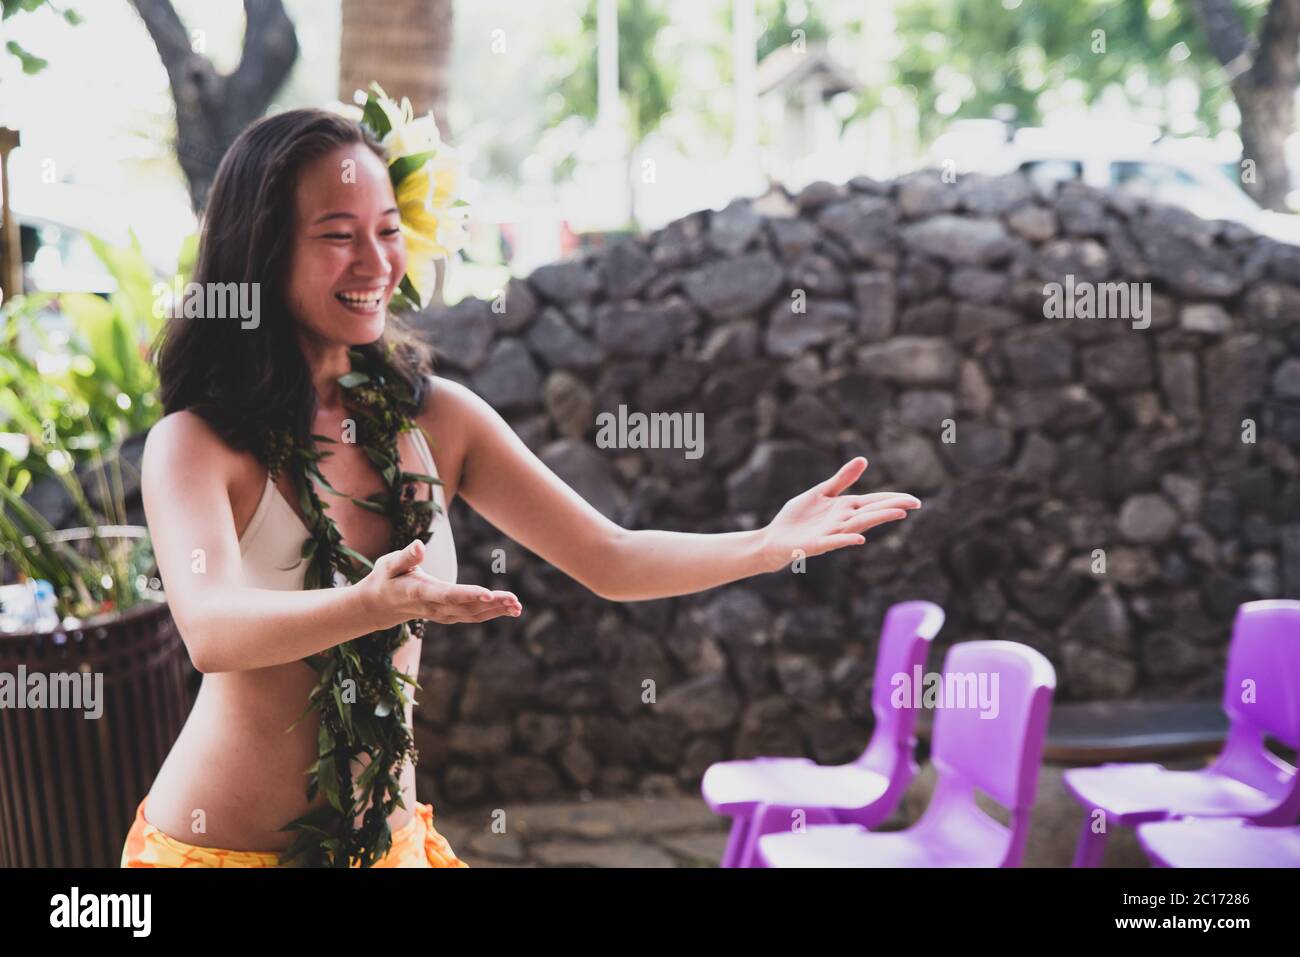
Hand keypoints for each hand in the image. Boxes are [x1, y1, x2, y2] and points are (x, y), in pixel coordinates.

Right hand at [356, 538, 521, 628]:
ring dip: (496, 610)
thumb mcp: (389, 564)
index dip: (467, 594)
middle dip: (491, 604)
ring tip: (517, 605)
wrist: (379, 606)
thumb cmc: (386, 579)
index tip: (487, 593)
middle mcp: (433, 607)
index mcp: (419, 592)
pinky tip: (510, 609)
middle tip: (514, 599)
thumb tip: (420, 544)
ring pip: (472, 615)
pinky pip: (472, 617)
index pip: (446, 594)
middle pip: (466, 607)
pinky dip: (492, 613)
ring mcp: (441, 614)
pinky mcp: (448, 615)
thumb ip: (406, 556)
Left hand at [758, 457, 919, 571]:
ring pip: (858, 525)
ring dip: (877, 520)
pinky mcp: (815, 545)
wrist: (774, 538)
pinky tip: (860, 538)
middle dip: (892, 507)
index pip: (873, 502)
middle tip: (915, 504)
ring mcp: (830, 534)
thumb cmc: (798, 517)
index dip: (893, 500)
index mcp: (845, 508)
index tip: (915, 500)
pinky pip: (833, 542)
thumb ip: (842, 479)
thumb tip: (863, 460)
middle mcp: (842, 521)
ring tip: (898, 514)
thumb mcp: (821, 492)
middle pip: (871, 512)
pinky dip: (846, 540)